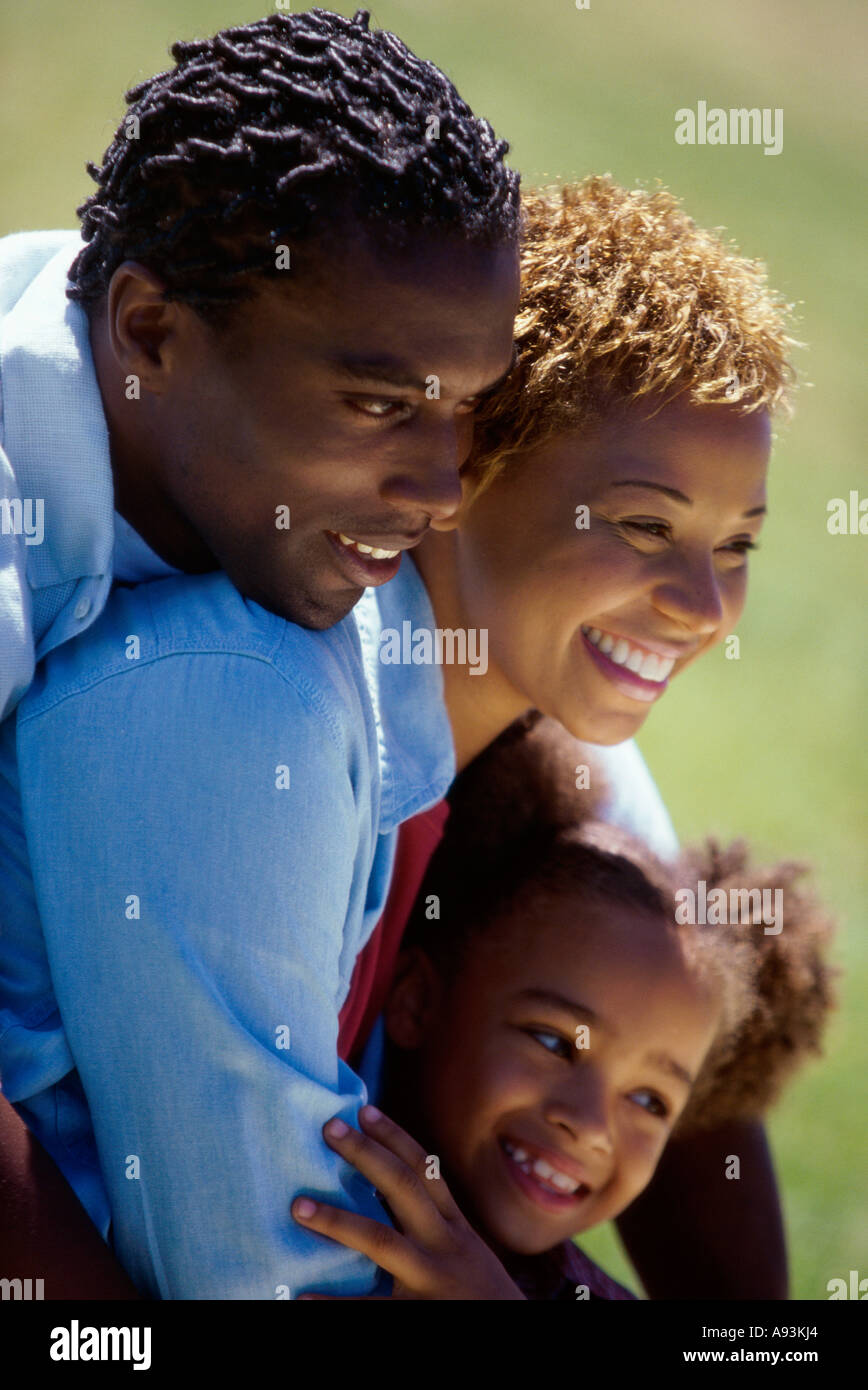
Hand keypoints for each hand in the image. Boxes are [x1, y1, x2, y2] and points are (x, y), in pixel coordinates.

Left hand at [291, 1105, 525, 1299]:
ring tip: (299, 1207)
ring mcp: (430, 1280)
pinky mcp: (416, 1316)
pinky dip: (333, 1304)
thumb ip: (438, 1230)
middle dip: (365, 1154)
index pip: (426, 1171)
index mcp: (456, 1229)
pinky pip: (368, 1307)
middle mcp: (445, 1246)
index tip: (364, 1111)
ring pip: (381, 1240)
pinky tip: (302, 1297)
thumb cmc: (481, 1300)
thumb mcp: (469, 1256)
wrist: (514, 1341)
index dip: (394, 1138)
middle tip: (328, 1129)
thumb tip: (387, 1197)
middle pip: (403, 1187)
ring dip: (338, 1220)